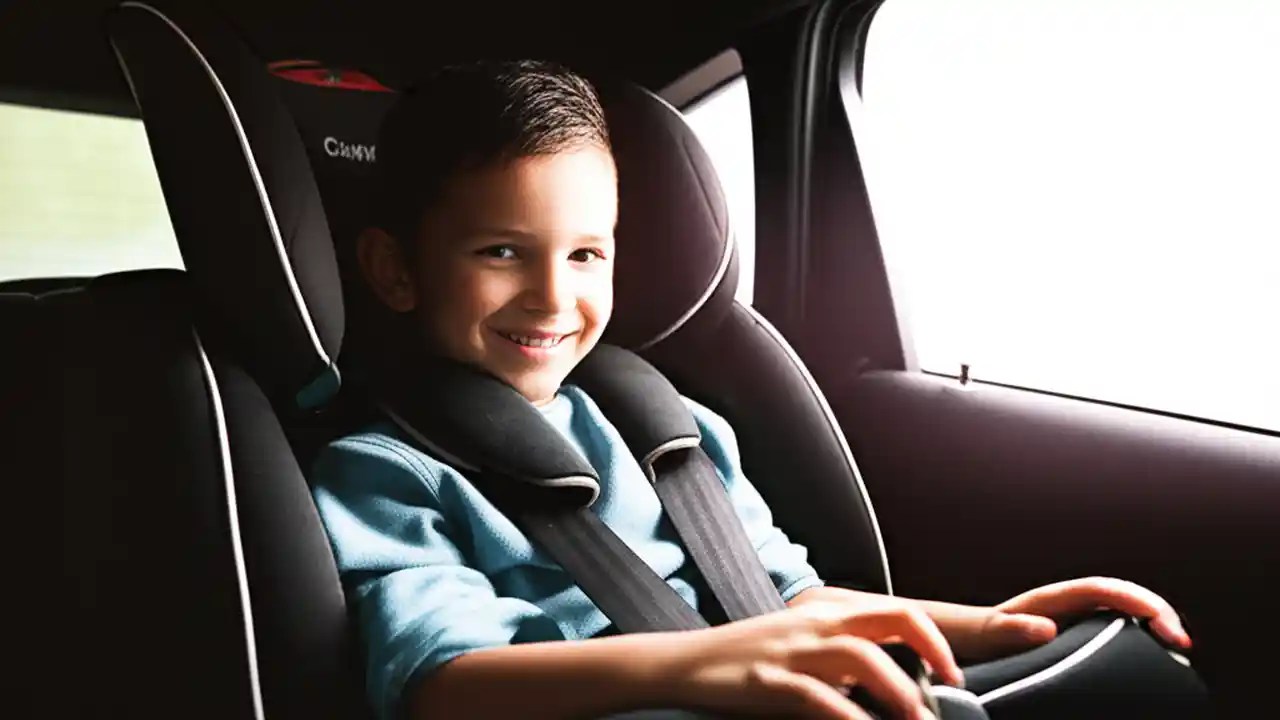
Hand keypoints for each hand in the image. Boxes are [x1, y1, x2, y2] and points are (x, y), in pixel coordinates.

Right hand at [665, 600, 963, 719]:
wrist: (687, 662)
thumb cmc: (752, 660)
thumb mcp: (804, 646)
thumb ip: (848, 656)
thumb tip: (896, 682)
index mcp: (830, 613)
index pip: (898, 611)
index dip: (937, 637)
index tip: (956, 672)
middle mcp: (818, 623)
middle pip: (892, 617)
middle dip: (933, 648)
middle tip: (952, 685)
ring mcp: (794, 650)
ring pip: (861, 656)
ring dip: (897, 689)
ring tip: (916, 718)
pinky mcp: (770, 680)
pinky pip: (818, 697)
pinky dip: (848, 716)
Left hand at [997, 577, 1191, 648]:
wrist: (977, 640)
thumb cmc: (985, 636)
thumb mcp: (993, 633)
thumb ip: (1014, 629)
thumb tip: (1047, 629)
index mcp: (1055, 598)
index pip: (1103, 589)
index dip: (1134, 599)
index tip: (1160, 621)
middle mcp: (1073, 602)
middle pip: (1125, 597)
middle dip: (1158, 612)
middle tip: (1182, 644)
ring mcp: (1081, 616)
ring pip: (1128, 612)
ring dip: (1155, 626)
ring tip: (1180, 651)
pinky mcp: (1084, 633)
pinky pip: (1121, 630)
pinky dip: (1143, 639)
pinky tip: (1158, 658)